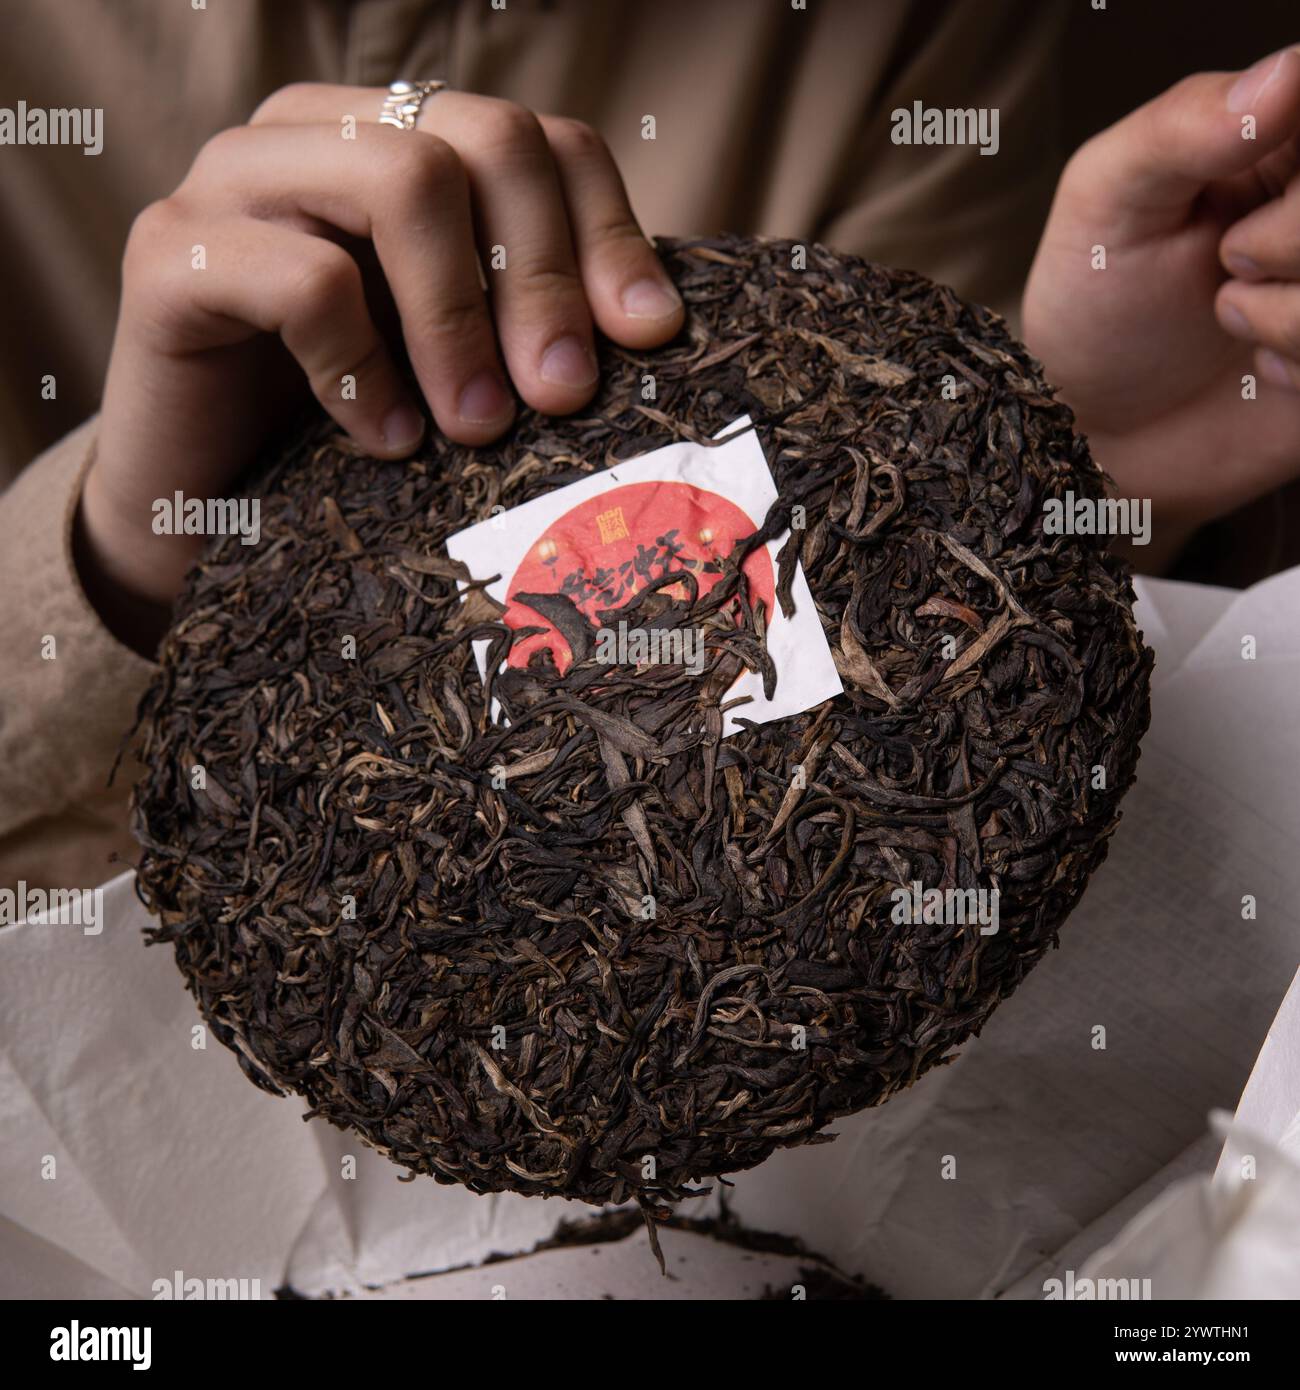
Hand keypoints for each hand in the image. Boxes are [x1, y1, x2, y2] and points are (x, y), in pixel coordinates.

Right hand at [78, 84, 682, 643]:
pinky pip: (303, 279)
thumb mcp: (461, 366)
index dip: (607, 232)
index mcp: (401, 141)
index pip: (539, 140)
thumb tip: (651, 325)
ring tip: (477, 426)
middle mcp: (321, 135)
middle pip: (486, 139)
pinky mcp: (172, 256)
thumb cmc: (351, 434)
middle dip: (543, 275)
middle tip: (564, 395)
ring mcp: (236, 181)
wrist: (207, 512)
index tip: (649, 338)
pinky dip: (363, 370)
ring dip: (459, 317)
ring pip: (401, 181)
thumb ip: (530, 326)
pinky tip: (387, 440)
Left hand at [1023, 48, 1299, 572]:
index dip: (1295, 185)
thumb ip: (1180, 126)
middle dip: (1293, 237)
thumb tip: (1288, 71)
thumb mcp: (1107, 198)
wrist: (1089, 424)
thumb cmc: (1093, 299)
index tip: (1242, 211)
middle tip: (1227, 261)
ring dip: (1291, 312)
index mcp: (1290, 133)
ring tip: (1227, 315)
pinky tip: (1261, 367)